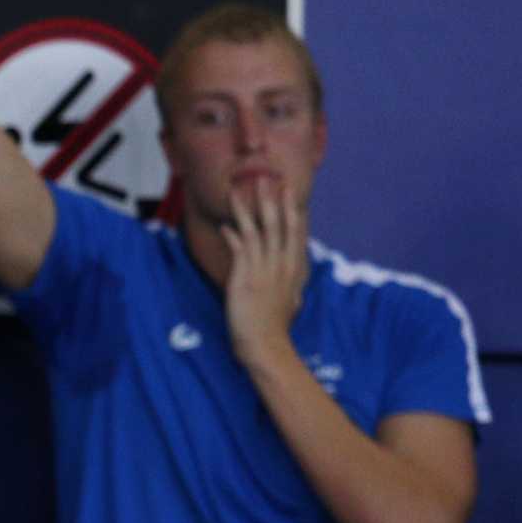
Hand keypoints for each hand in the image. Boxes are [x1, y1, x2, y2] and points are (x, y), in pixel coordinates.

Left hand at [219, 179, 310, 368]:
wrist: (266, 344)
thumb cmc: (275, 328)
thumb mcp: (290, 302)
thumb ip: (291, 288)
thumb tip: (296, 288)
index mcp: (294, 268)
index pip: (296, 231)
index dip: (292, 209)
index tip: (288, 191)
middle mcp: (283, 264)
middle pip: (280, 223)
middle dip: (274, 199)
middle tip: (270, 178)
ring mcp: (265, 269)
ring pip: (259, 230)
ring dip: (249, 209)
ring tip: (242, 190)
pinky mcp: (247, 277)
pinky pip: (240, 249)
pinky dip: (233, 235)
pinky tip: (225, 225)